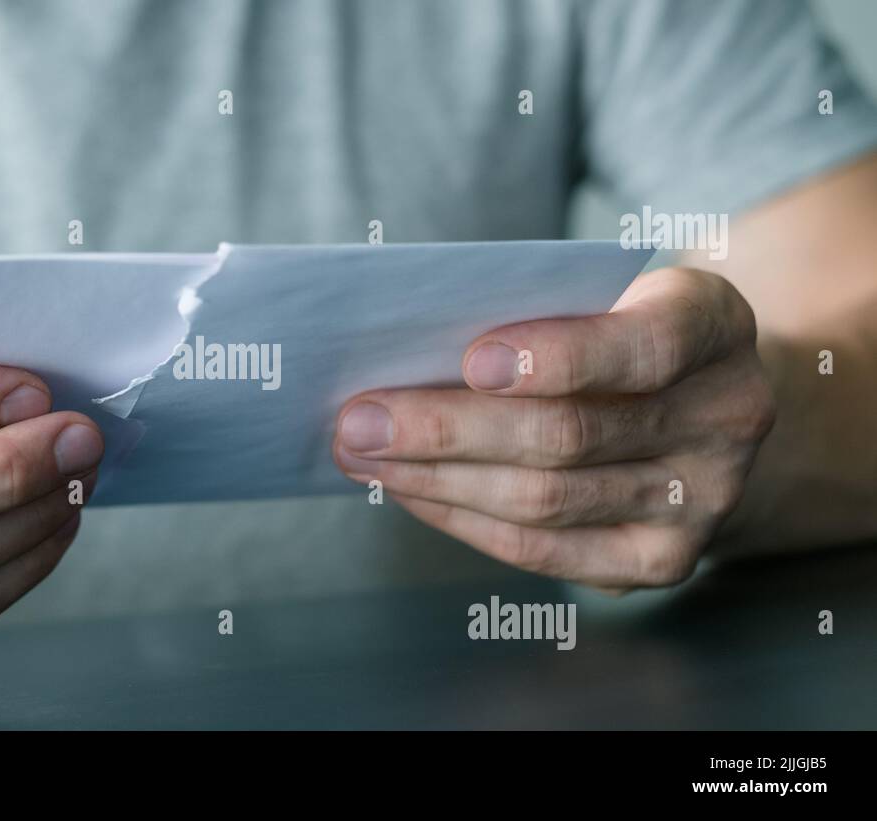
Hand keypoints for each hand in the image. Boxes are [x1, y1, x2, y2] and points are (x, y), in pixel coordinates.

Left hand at [333, 267, 776, 588]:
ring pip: (545, 501)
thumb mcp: (602, 294)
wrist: (695, 405)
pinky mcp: (660, 561)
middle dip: (446, 431)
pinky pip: (544, 551)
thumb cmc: (617, 330)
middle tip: (357, 420)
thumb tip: (401, 351)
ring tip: (361, 456)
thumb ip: (531, 310)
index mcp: (714, 327)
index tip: (468, 358)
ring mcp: (703, 501)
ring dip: (435, 480)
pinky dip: (462, 519)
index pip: (642, 348)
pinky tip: (408, 491)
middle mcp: (726, 418)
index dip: (555, 358)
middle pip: (569, 437)